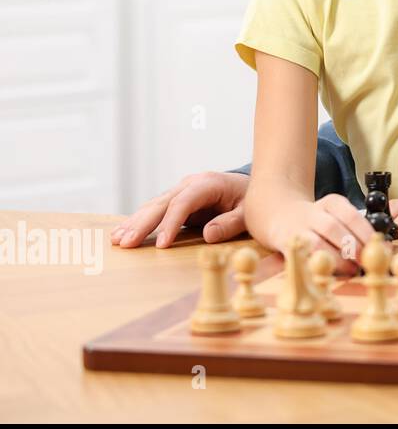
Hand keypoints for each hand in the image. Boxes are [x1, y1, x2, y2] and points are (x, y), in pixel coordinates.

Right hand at [111, 171, 250, 249]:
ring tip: (117, 240)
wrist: (246, 185)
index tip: (162, 245)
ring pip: (153, 206)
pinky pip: (154, 210)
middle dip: (143, 224)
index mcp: (208, 184)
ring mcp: (180, 190)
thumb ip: (230, 223)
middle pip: (162, 203)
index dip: (171, 223)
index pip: (184, 203)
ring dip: (134, 223)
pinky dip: (138, 221)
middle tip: (126, 244)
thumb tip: (208, 235)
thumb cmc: (248, 199)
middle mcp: (189, 184)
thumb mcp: (247, 212)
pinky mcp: (175, 199)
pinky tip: (123, 232)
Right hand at [263, 193, 374, 274]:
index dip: (366, 233)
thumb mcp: (337, 215)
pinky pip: (304, 257)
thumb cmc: (320, 220)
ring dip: (337, 259)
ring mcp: (299, 229)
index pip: (351, 215)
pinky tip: (330, 271)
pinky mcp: (288, 244)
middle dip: (353, 247)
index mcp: (332, 202)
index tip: (379, 247)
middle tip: (366, 261)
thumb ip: (355, 228)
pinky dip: (319, 265)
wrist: (281, 216)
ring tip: (351, 269)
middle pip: (334, 228)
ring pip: (318, 244)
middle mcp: (314, 212)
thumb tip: (380, 247)